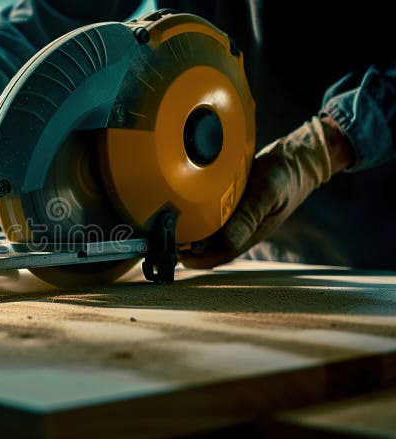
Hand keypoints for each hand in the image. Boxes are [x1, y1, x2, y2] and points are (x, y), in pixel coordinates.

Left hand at [180, 116, 352, 268]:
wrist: (300, 159)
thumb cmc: (285, 176)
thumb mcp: (266, 194)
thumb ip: (246, 217)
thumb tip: (224, 242)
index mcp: (249, 234)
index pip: (217, 256)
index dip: (194, 258)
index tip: (172, 252)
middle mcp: (240, 230)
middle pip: (208, 248)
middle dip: (185, 247)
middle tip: (161, 237)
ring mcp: (236, 218)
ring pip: (208, 233)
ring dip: (188, 232)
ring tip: (165, 224)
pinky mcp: (232, 205)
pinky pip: (211, 217)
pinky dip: (197, 216)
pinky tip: (182, 208)